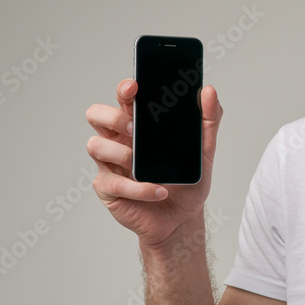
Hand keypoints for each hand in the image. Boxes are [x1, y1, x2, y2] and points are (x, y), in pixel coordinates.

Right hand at [85, 79, 222, 250]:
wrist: (182, 218)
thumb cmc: (187, 181)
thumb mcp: (205, 150)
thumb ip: (209, 119)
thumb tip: (209, 91)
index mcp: (139, 124)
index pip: (124, 97)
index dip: (124, 89)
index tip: (134, 87)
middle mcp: (119, 140)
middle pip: (96, 114)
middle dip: (112, 117)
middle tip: (135, 129)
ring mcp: (111, 164)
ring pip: (95, 145)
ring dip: (121, 154)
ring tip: (144, 167)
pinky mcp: (108, 188)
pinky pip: (115, 183)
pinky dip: (140, 189)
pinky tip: (159, 191)